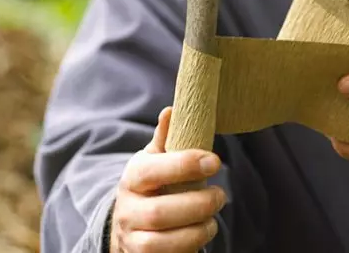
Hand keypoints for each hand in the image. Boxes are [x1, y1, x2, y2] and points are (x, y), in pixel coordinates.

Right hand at [110, 107, 226, 252]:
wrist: (127, 224)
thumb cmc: (151, 185)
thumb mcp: (154, 159)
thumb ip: (165, 137)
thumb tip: (172, 109)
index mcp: (132, 178)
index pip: (153, 171)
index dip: (184, 165)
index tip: (215, 161)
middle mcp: (128, 210)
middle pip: (160, 212)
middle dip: (198, 204)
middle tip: (221, 194)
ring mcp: (132, 238)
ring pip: (164, 242)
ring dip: (197, 230)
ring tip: (213, 219)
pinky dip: (191, 247)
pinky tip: (202, 234)